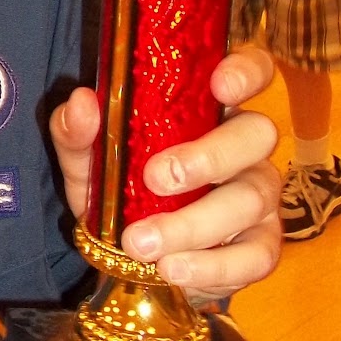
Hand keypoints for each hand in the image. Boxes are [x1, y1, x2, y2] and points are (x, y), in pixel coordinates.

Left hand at [50, 46, 280, 305]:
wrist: (132, 257)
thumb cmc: (121, 190)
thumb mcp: (88, 161)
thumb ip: (79, 133)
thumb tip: (81, 102)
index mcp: (209, 110)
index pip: (251, 71)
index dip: (246, 71)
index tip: (220, 84)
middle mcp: (245, 148)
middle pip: (258, 134)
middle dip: (208, 156)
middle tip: (155, 180)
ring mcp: (259, 195)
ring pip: (252, 198)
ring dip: (194, 223)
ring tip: (141, 243)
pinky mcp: (261, 245)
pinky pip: (256, 255)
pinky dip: (212, 266)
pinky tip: (172, 269)